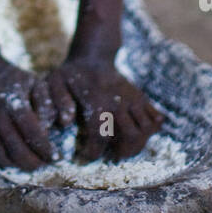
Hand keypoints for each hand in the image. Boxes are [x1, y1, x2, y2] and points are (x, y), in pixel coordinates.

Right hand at [0, 54, 56, 170]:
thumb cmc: (12, 79)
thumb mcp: (34, 83)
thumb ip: (46, 103)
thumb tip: (52, 128)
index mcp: (12, 103)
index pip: (33, 134)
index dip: (46, 150)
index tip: (56, 158)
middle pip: (15, 149)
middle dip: (32, 163)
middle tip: (43, 166)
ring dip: (15, 165)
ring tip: (27, 165)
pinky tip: (9, 159)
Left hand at [38, 56, 163, 162]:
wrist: (93, 56)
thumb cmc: (71, 74)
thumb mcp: (55, 81)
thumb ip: (55, 101)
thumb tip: (65, 122)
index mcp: (97, 99)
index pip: (100, 134)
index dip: (95, 152)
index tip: (87, 156)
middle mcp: (119, 100)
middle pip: (131, 136)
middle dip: (122, 152)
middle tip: (112, 154)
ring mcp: (134, 98)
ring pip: (147, 130)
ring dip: (137, 143)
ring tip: (123, 145)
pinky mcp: (142, 98)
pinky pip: (157, 119)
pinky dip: (150, 130)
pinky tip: (134, 131)